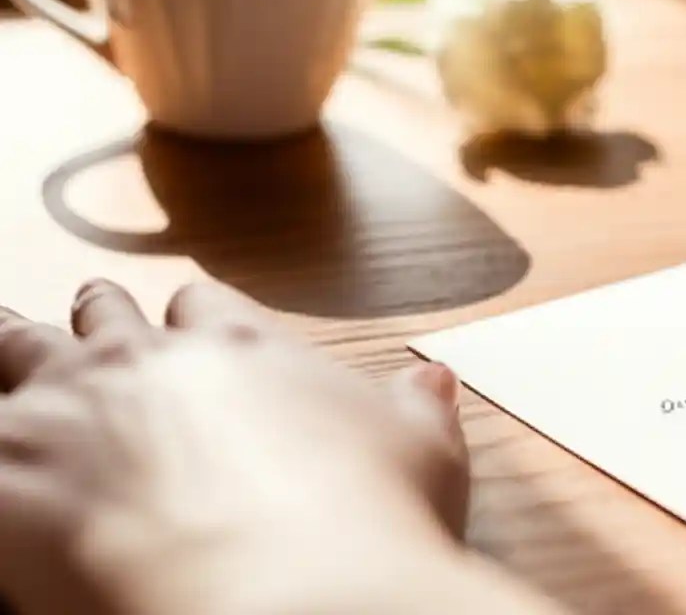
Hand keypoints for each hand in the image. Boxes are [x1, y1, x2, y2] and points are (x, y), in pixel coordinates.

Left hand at [0, 280, 477, 613]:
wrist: (298, 596)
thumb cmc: (369, 524)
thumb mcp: (421, 451)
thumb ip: (416, 406)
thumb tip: (433, 379)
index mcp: (241, 349)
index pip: (203, 309)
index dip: (194, 321)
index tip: (191, 330)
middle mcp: (149, 363)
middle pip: (100, 315)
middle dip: (96, 323)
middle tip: (92, 332)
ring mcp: (69, 415)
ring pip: (17, 349)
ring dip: (17, 355)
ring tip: (11, 354)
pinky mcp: (5, 481)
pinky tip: (1, 472)